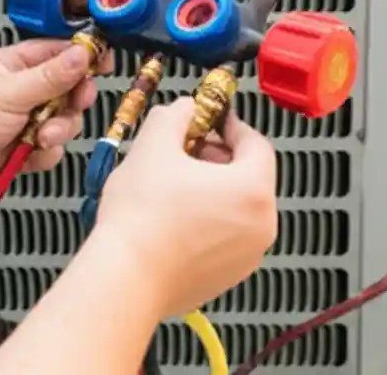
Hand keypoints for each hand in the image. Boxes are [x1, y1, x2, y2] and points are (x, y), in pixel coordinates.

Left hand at [0, 39, 110, 205]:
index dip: (83, 57)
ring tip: (38, 137)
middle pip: (68, 88)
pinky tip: (27, 154)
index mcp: (12, 65)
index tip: (102, 62)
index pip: (57, 52)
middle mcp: (20, 90)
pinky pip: (53, 149)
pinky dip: (45, 153)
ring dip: (57, 130)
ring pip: (65, 121)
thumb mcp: (8, 93)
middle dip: (72, 99)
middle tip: (73, 103)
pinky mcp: (24, 149)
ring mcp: (23, 120)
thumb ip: (50, 76)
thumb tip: (81, 53)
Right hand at [91, 98, 276, 317]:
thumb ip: (175, 115)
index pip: (255, 143)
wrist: (126, 277)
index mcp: (253, 189)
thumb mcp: (154, 145)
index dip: (230, 125)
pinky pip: (225, 237)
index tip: (211, 120)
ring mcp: (247, 255)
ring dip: (211, 190)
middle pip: (249, 176)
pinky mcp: (227, 276)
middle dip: (217, 158)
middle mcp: (261, 225)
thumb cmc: (141, 218)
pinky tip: (172, 218)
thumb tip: (184, 109)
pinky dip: (207, 222)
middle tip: (184, 150)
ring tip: (172, 186)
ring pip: (237, 208)